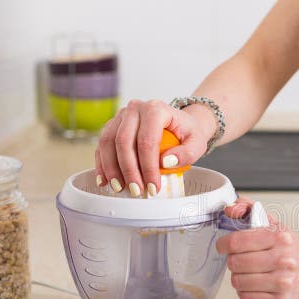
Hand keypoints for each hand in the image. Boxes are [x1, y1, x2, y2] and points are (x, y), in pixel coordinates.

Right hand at [94, 99, 216, 196]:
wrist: (178, 123)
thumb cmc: (187, 133)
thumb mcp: (197, 143)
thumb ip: (187, 153)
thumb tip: (166, 162)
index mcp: (156, 109)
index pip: (147, 140)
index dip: (148, 167)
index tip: (153, 187)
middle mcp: (135, 108)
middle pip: (123, 141)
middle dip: (128, 170)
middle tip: (136, 190)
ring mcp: (120, 116)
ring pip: (108, 143)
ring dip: (112, 169)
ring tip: (120, 188)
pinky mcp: (112, 125)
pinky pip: (102, 145)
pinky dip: (102, 164)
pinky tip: (105, 181)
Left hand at [216, 199, 298, 298]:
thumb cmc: (290, 251)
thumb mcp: (274, 225)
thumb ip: (250, 210)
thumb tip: (231, 208)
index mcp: (281, 238)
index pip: (238, 241)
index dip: (224, 244)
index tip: (224, 246)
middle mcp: (285, 260)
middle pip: (235, 263)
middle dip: (234, 261)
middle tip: (243, 260)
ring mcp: (284, 283)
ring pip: (238, 282)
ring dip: (239, 278)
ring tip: (251, 274)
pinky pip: (246, 297)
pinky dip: (246, 292)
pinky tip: (257, 286)